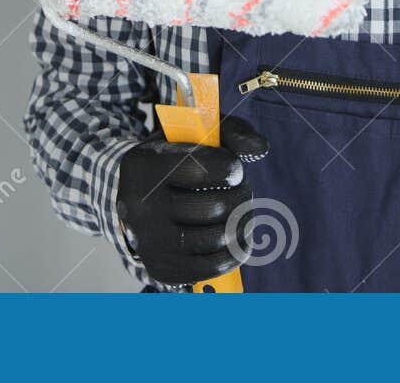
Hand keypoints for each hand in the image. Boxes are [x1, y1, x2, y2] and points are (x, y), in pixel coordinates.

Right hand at [114, 116, 269, 285]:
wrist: (139, 199)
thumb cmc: (176, 160)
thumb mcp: (196, 134)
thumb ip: (232, 131)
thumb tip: (260, 147)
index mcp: (144, 164)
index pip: (202, 168)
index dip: (231, 169)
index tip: (234, 169)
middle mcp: (139, 206)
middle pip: (215, 207)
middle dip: (242, 197)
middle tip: (243, 191)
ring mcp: (148, 241)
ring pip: (218, 238)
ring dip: (242, 224)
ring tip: (242, 212)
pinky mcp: (161, 268)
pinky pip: (213, 267)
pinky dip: (235, 253)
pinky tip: (237, 238)